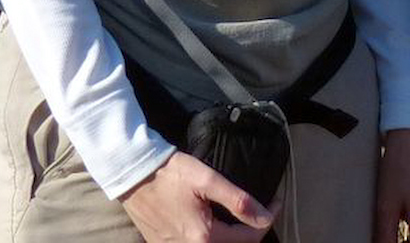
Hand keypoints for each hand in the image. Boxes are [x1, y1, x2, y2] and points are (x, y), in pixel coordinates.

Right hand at [120, 150, 279, 241]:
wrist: (133, 174)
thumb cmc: (170, 173)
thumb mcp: (207, 180)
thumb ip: (237, 200)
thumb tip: (265, 217)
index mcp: (203, 237)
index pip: (248, 238)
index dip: (266, 219)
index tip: (277, 201)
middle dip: (251, 231)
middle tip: (262, 208)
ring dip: (233, 236)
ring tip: (243, 216)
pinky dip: (213, 238)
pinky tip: (217, 222)